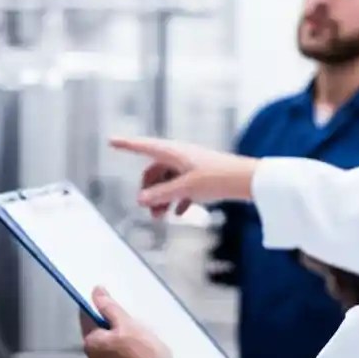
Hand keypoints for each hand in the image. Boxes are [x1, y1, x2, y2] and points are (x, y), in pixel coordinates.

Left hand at [80, 287, 171, 357]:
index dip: (98, 307)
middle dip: (111, 329)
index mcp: (91, 342)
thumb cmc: (142, 353)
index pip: (87, 317)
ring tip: (140, 344)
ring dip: (118, 346)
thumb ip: (110, 308)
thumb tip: (95, 291)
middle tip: (133, 325)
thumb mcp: (127, 324)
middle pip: (98, 336)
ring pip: (107, 352)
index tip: (110, 302)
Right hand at [109, 136, 258, 218]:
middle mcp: (181, 156)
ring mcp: (191, 166)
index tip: (111, 140)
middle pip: (155, 171)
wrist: (247, 180)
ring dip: (162, 198)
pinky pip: (183, 187)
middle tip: (149, 211)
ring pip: (168, 181)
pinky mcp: (202, 176)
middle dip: (149, 190)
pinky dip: (178, 198)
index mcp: (174, 152)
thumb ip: (162, 195)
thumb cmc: (218, 177)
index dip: (127, 144)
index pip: (144, 146)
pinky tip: (179, 212)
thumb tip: (141, 200)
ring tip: (162, 217)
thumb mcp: (186, 188)